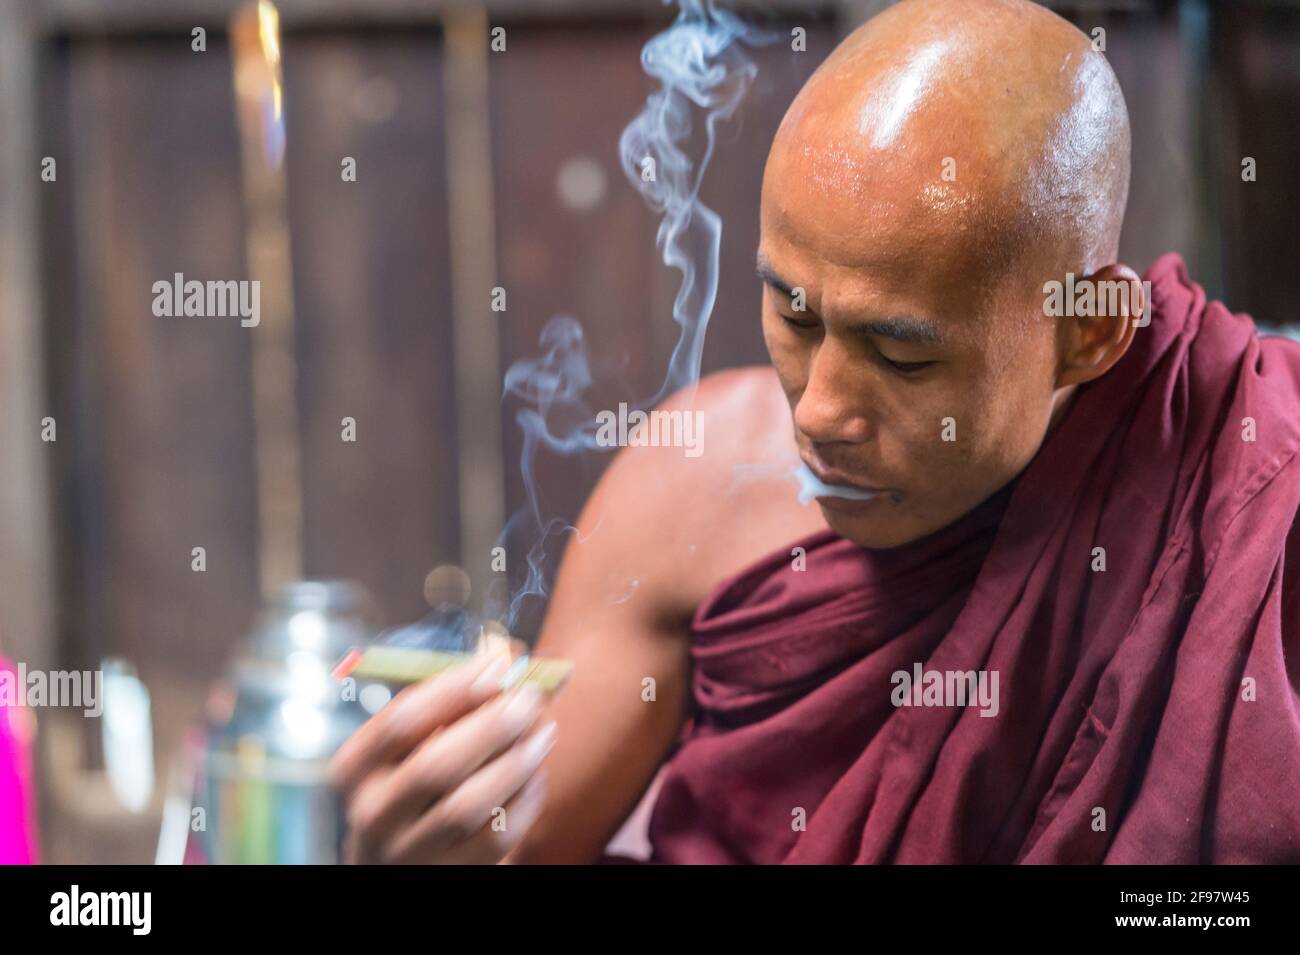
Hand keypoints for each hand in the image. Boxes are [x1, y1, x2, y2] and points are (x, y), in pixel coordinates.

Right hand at [328, 653, 556, 863]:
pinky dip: (525, 801)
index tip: (497, 666)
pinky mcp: (448, 873)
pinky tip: (536, 774)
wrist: (395, 863)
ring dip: (516, 762)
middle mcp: (373, 813)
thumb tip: (506, 653)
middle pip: (436, 765)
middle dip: (492, 726)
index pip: (401, 721)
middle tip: (530, 699)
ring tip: (542, 733)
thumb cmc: (409, 785)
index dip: (453, 689)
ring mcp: (408, 851)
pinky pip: (496, 838)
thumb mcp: (410, 745)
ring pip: (469, 805)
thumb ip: (450, 701)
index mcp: (356, 768)